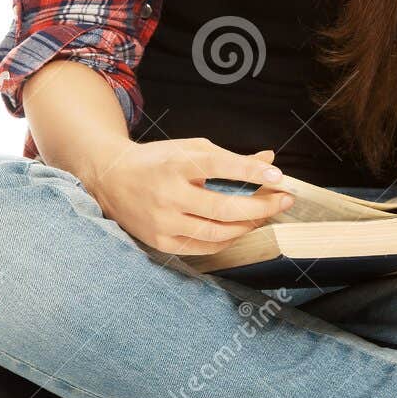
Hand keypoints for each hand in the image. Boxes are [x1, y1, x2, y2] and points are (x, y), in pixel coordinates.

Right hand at [84, 139, 294, 256]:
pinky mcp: (161, 241)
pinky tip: (240, 229)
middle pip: (223, 208)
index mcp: (177, 163)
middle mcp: (169, 193)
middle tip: (284, 200)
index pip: (220, 166)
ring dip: (248, 226)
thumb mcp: (192, 149)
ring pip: (217, 233)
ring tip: (264, 215)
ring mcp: (163, 221)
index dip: (251, 172)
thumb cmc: (159, 161)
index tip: (278, 177)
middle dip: (260, 206)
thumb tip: (269, 161)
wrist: (112, 179)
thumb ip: (231, 158)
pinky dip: (227, 240)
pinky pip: (203, 247)